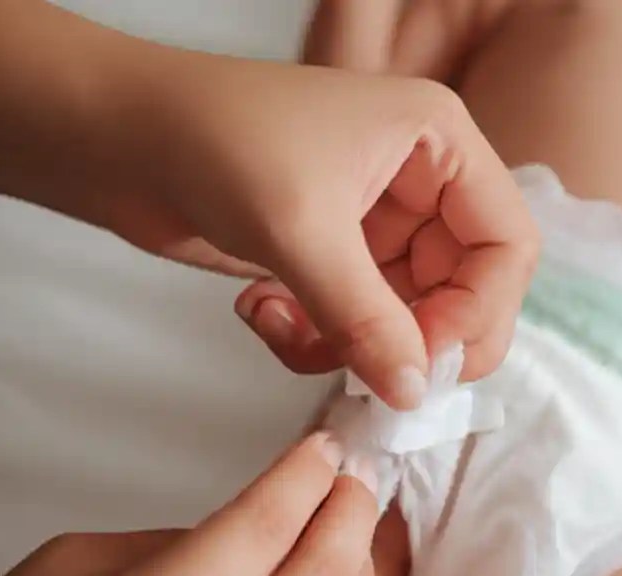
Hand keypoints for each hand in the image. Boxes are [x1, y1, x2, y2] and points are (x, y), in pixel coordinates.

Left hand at [0, 1, 539, 410]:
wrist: (114, 136)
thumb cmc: (211, 140)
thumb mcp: (302, 230)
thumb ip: (367, 319)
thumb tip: (415, 394)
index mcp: (438, 143)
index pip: (507, 245)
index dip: (480, 312)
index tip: (429, 361)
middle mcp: (420, 182)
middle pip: (464, 292)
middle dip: (413, 339)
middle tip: (369, 371)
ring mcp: (375, 223)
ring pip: (405, 320)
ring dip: (349, 344)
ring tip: (287, 325)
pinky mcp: (331, 256)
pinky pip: (354, 324)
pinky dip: (315, 338)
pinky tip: (261, 311)